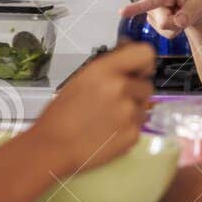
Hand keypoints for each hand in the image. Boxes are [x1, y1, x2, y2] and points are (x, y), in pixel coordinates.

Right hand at [28, 41, 153, 175]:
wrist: (54, 147)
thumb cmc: (62, 112)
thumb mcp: (81, 79)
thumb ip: (108, 70)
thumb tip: (129, 64)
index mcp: (105, 70)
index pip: (145, 53)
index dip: (143, 64)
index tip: (137, 72)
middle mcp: (122, 88)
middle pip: (147, 84)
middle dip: (135, 91)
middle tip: (115, 101)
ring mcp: (130, 113)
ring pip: (144, 106)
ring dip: (132, 110)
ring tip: (108, 119)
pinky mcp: (134, 135)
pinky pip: (139, 126)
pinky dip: (127, 128)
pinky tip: (108, 133)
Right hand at [118, 0, 201, 39]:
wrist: (195, 5)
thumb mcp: (201, 0)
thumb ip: (191, 12)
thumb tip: (179, 21)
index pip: (149, 0)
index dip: (135, 7)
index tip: (122, 12)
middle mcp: (155, 0)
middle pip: (164, 22)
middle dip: (177, 22)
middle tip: (186, 12)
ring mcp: (153, 12)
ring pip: (165, 29)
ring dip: (177, 26)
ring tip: (181, 14)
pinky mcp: (154, 21)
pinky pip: (166, 34)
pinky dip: (175, 30)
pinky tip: (176, 19)